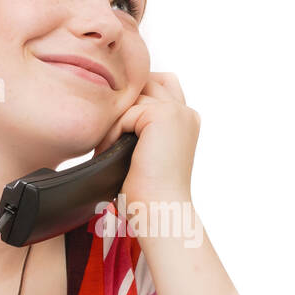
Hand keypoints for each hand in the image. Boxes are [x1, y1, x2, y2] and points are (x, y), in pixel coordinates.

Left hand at [93, 71, 198, 211]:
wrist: (160, 210)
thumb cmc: (150, 191)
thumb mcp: (146, 151)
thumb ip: (139, 124)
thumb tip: (111, 108)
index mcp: (186, 119)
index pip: (156, 85)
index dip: (134, 103)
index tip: (118, 131)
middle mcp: (185, 112)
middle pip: (144, 83)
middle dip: (123, 106)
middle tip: (110, 137)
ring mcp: (176, 111)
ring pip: (131, 98)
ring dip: (114, 121)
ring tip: (108, 148)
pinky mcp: (162, 115)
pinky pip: (124, 113)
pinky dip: (112, 133)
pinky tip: (111, 153)